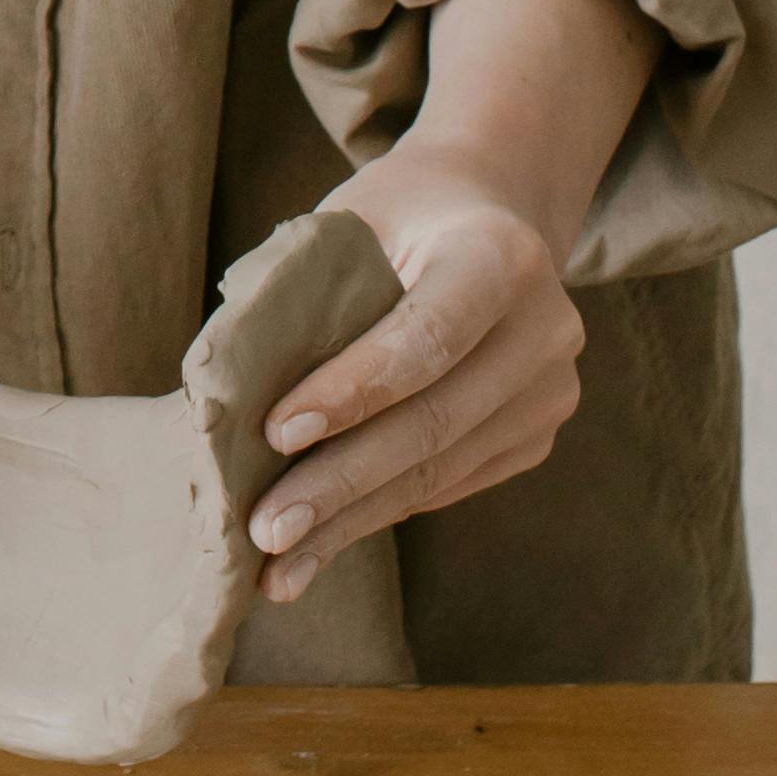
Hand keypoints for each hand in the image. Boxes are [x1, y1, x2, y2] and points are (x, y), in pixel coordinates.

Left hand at [249, 159, 584, 602]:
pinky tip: (321, 545)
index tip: (275, 433)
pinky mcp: (536, 435)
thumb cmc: (397, 216)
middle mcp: (545, 328)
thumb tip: (225, 396)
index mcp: (499, 255)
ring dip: (352, 521)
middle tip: (265, 529)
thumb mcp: (351, 220)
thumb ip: (303, 290)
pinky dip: (380, 514)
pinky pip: (450, 484)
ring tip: (279, 562)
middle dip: (340, 483)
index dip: (350, 391)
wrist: (488, 213)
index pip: (423, 337)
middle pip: (433, 421)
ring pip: (441, 469)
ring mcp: (550, 390)